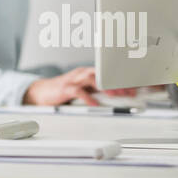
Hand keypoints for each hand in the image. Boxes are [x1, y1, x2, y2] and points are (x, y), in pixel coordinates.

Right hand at [22, 67, 139, 105]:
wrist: (41, 92)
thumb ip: (97, 93)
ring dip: (105, 87)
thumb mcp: (84, 91)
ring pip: (92, 78)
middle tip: (130, 91)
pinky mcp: (65, 88)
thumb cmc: (64, 92)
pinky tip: (94, 103)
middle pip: (103, 74)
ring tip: (115, 95)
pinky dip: (87, 97)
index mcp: (88, 73)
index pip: (108, 74)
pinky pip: (78, 91)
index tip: (135, 87)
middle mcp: (82, 74)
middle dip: (117, 83)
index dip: (122, 80)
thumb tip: (117, 100)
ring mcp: (73, 80)